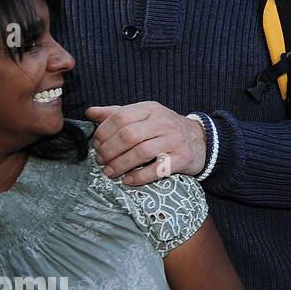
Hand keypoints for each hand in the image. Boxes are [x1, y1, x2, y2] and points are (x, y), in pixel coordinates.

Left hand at [87, 102, 207, 184]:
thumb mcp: (143, 115)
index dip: (104, 133)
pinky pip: (158, 169)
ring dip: (121, 164)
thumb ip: (117, 114)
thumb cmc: (164, 129)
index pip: (121, 117)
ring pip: (141, 152)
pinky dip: (140, 177)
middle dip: (109, 151)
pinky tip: (128, 180)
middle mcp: (163, 122)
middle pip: (129, 135)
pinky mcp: (183, 158)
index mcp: (150, 109)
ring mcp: (175, 140)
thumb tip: (90, 112)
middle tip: (101, 161)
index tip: (96, 145)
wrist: (200, 139)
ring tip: (110, 172)